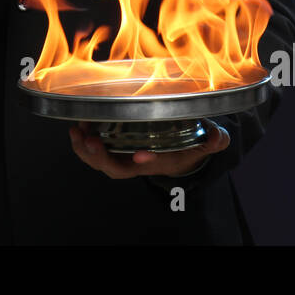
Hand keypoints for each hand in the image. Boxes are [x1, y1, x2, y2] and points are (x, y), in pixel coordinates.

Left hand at [68, 120, 230, 178]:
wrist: (177, 153)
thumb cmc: (188, 146)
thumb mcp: (206, 142)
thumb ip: (214, 140)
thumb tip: (218, 137)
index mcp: (161, 161)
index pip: (153, 165)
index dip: (147, 161)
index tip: (141, 155)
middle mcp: (138, 163)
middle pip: (117, 168)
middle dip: (102, 157)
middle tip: (92, 140)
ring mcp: (123, 157)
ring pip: (100, 162)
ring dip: (85, 149)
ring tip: (77, 132)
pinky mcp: (112, 148)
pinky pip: (93, 151)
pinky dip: (82, 142)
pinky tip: (76, 126)